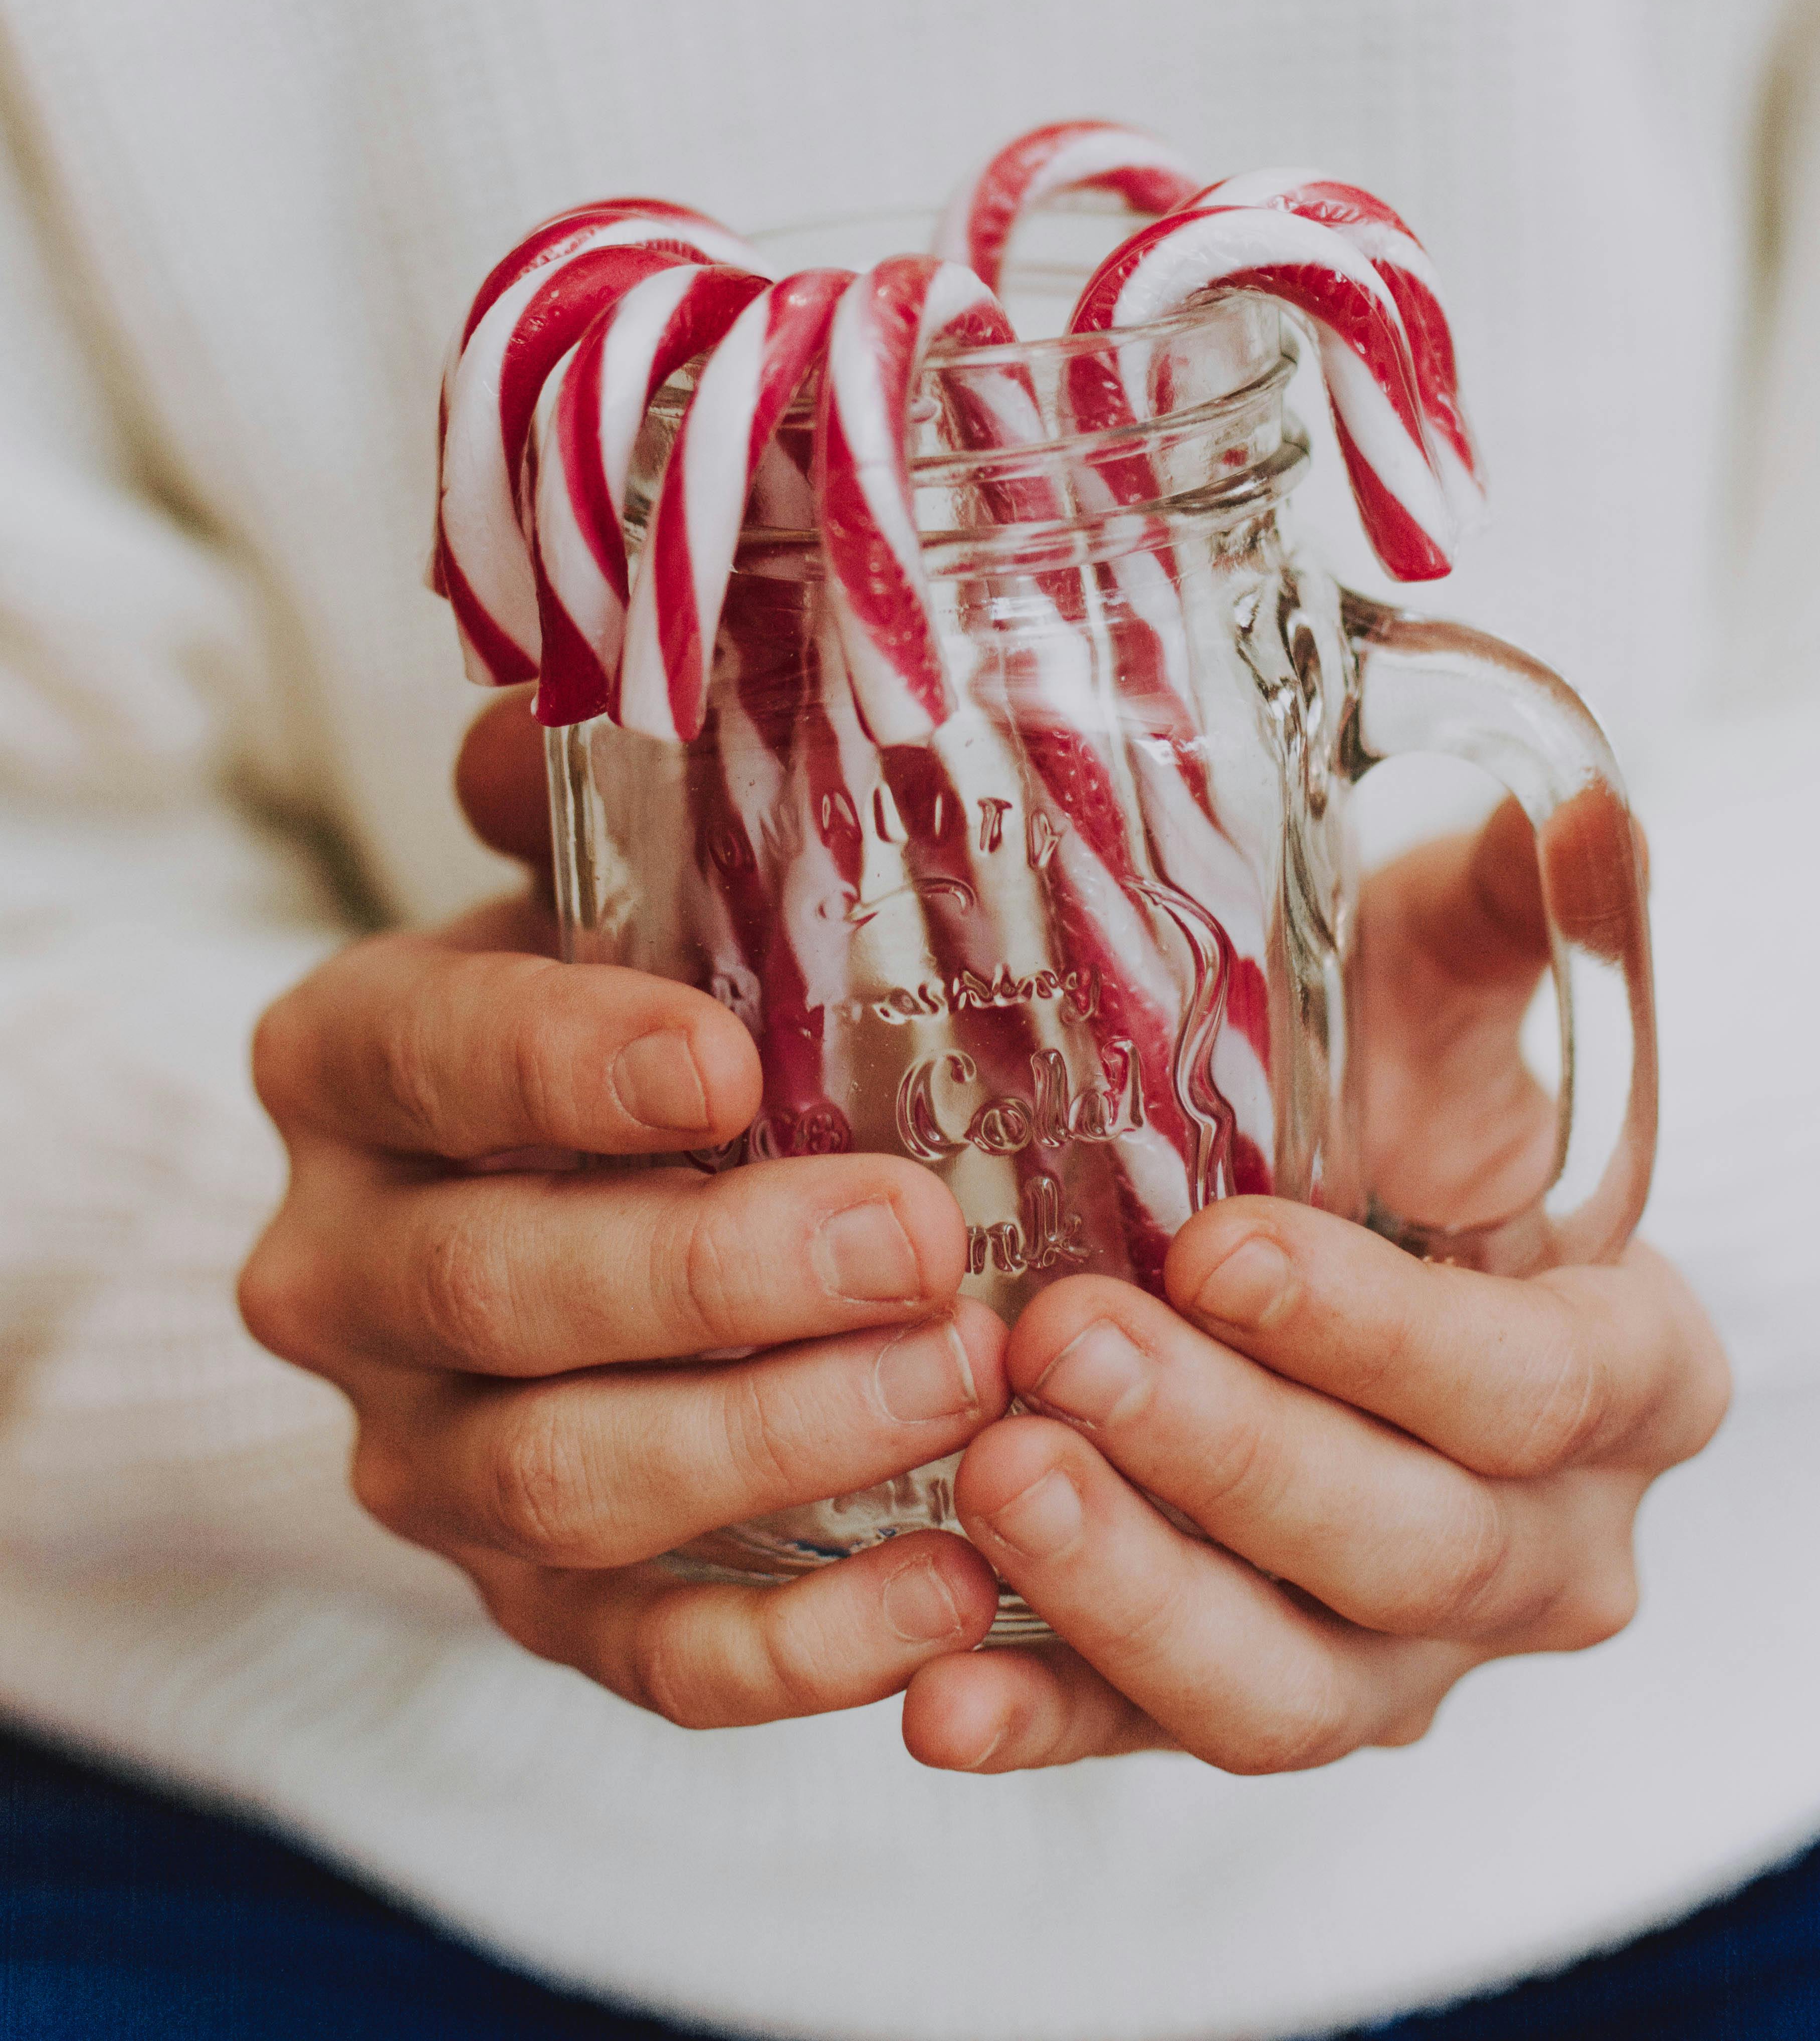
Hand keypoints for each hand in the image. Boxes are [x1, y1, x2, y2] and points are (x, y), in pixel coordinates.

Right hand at [240, 694, 1006, 1726]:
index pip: (435, 1059)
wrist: (578, 1197)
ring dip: (779, 1445)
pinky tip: (952, 1595)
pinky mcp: (529, 1600)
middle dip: (715, 1277)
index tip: (729, 1061)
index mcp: (350, 1067)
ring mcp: (424, 1458)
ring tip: (970, 1390)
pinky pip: (642, 1657)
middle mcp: (348, 1275)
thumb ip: (594, 789)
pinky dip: (797, 1648)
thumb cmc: (622, 1011)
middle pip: (500, 1294)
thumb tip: (612, 663)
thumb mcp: (600, 886)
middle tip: (919, 1239)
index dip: (571, 1066)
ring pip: (566, 1485)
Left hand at [907, 804, 1729, 1774]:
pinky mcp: (1249, 1694)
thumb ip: (1510, 911)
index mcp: (1630, 1376)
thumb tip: (1573, 812)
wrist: (1327, 1226)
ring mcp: (1401, 1655)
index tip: (1222, 1244)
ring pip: (1292, 1686)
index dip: (1380, 1332)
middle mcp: (1542, 1550)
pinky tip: (935, 1695)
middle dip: (1228, 1451)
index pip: (1529, 1385)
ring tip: (992, 1480)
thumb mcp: (1443, 991)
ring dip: (1136, 1595)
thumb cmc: (1392, 1092)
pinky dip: (1051, 1727)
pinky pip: (1153, 1745)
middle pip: (1408, 1545)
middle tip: (1061, 1344)